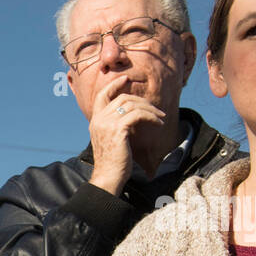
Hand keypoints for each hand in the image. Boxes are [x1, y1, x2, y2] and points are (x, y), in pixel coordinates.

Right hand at [86, 73, 165, 195]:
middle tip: (156, 109)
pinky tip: (159, 124)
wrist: (108, 177)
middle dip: (142, 100)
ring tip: (160, 118)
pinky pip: (139, 115)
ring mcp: (107, 123)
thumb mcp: (110, 139)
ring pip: (133, 105)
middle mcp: (99, 119)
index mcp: (95, 121)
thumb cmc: (112, 162)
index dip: (114, 85)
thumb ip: (114, 125)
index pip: (102, 96)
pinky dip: (151, 117)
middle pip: (123, 98)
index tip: (126, 79)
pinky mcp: (118, 129)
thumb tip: (130, 115)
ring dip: (151, 110)